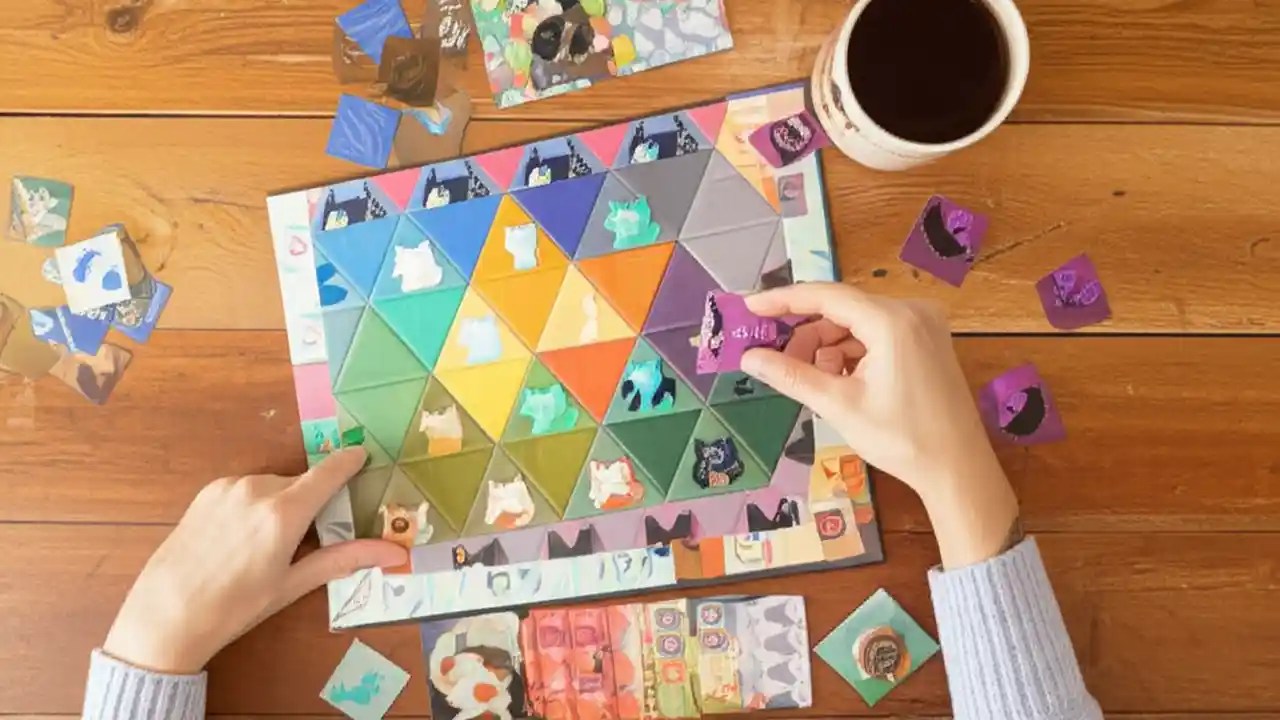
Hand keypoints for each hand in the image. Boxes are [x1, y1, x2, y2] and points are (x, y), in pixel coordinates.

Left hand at [102, 448, 407, 673]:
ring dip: (281, 503)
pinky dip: (255, 504)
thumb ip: (344, 559)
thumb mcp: (292, 584)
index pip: (328, 473)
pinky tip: (242, 537)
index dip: (349, 462)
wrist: (165, 614)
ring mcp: (228, 487)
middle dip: (310, 502)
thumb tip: (396, 554)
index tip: (363, 454)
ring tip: (268, 544)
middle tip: (307, 537)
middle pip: (301, 483)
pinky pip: (246, 489)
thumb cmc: (236, 606)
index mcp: (283, 512)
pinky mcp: (207, 491)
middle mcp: (257, 489)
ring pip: (273, 485)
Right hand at [741, 283, 1019, 568]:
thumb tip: (749, 358)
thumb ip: (792, 375)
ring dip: (827, 346)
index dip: (782, 300)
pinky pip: (876, 334)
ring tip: (811, 381)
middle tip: (776, 361)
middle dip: (805, 334)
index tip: (749, 308)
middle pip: (841, 310)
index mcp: (892, 321)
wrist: (958, 468)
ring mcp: (923, 324)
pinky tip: (838, 380)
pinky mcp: (927, 340)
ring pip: (857, 323)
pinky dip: (851, 353)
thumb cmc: (902, 439)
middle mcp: (911, 311)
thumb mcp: (839, 406)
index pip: (825, 296)